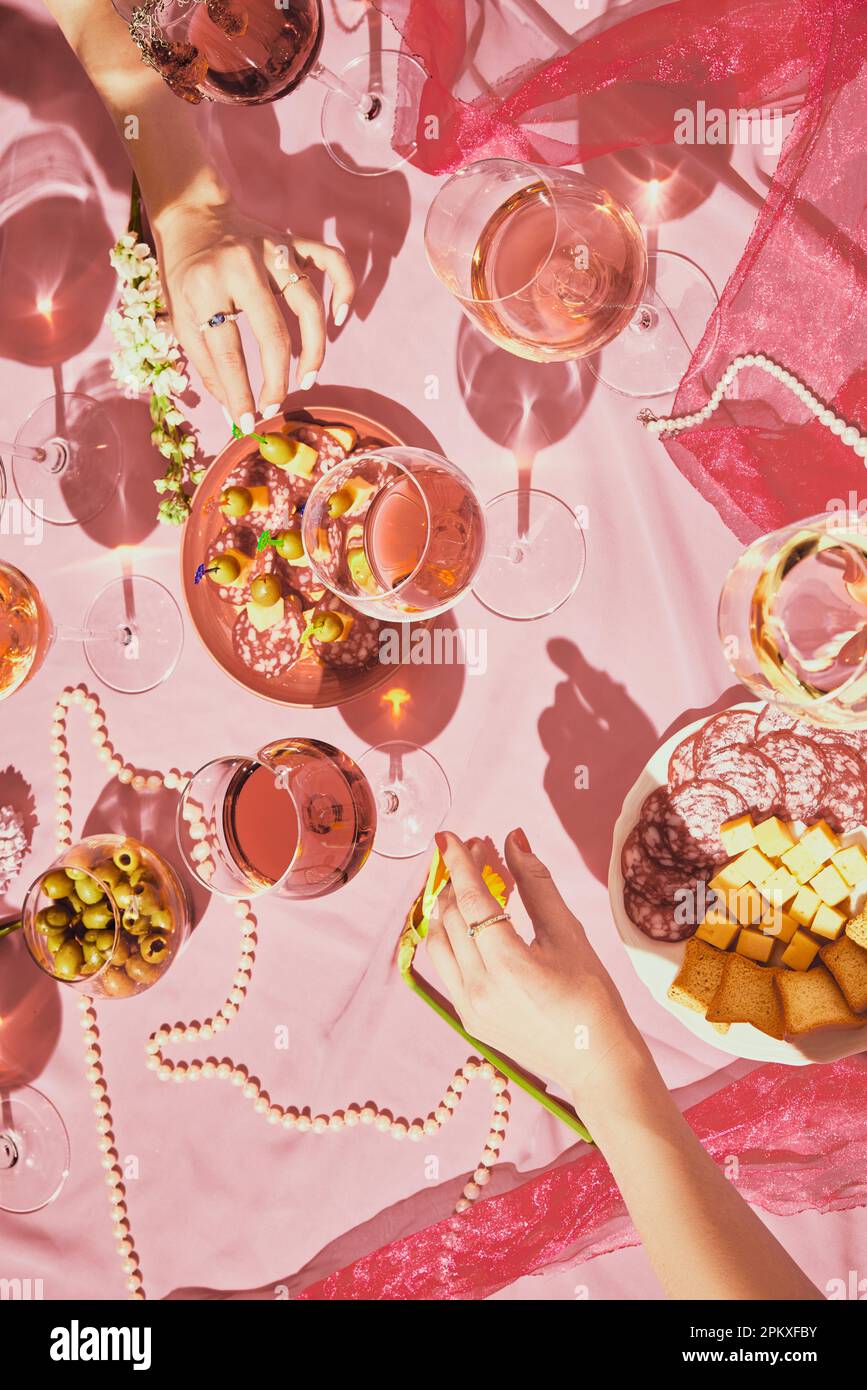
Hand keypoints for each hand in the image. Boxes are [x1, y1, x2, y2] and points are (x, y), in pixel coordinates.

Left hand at [153, 197, 354, 427]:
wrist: (191, 212)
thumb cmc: (184, 272)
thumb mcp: (179, 315)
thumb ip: (205, 361)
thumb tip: (233, 407)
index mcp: (205, 284)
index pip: (227, 352)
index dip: (239, 393)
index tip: (247, 422)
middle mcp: (241, 265)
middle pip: (272, 333)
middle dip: (276, 380)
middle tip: (274, 407)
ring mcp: (271, 250)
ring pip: (308, 302)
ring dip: (314, 347)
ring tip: (306, 377)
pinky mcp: (291, 241)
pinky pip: (331, 260)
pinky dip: (343, 288)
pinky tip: (338, 319)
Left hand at [426, 829, 649, 1109]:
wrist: (594, 1061)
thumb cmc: (591, 995)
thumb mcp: (568, 933)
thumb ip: (536, 884)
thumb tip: (514, 839)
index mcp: (508, 966)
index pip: (471, 900)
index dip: (458, 862)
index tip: (447, 834)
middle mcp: (479, 988)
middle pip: (450, 917)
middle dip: (458, 878)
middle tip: (478, 851)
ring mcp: (468, 1006)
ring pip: (439, 941)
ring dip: (448, 906)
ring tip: (470, 882)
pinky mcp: (466, 1017)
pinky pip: (446, 966)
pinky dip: (452, 935)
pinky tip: (472, 920)